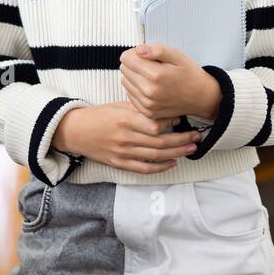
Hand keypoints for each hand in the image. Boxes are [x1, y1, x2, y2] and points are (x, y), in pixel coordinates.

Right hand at [50, 102, 201, 174]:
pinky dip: (160, 167)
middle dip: (182, 140)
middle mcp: (125, 138)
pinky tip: (173, 162)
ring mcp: (122, 153)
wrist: (76, 131)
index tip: (182, 118)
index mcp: (125, 120)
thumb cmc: (99, 115)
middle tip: (197, 137)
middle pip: (160, 142)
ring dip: (177, 153)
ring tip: (191, 149)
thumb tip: (165, 111)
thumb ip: (140, 109)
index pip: (155, 125)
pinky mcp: (119, 163)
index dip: (171, 123)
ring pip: (155, 156)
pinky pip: (144, 168)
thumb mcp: (118, 106)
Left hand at [119, 43, 221, 120]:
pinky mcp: (147, 112)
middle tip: (151, 64)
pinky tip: (150, 86)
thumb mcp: (177, 55)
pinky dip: (137, 89)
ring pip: (125, 82)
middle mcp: (149, 92)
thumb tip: (138, 50)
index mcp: (156, 75)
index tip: (146, 54)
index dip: (135, 52)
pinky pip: (130, 95)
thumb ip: (157, 50)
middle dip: (134, 64)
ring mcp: (147, 104)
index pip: (126, 58)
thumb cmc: (189, 74)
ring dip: (134, 76)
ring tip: (152, 76)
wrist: (201, 97)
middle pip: (124, 69)